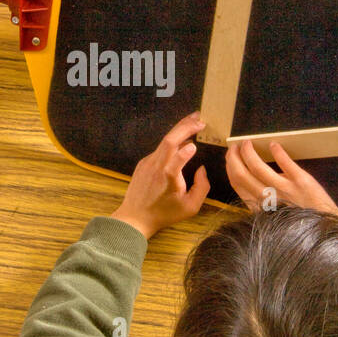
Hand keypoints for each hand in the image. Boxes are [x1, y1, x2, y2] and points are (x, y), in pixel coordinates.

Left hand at [109, 113, 210, 238]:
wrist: (135, 217)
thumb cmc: (164, 213)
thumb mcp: (190, 207)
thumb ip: (202, 187)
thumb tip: (202, 169)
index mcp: (168, 178)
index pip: (176, 159)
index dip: (185, 151)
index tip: (194, 146)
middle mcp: (156, 167)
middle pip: (169, 140)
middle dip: (185, 126)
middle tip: (200, 119)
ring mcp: (148, 163)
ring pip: (164, 141)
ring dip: (179, 129)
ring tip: (193, 121)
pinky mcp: (144, 162)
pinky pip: (160, 149)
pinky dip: (172, 141)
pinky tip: (181, 139)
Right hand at [225, 138, 337, 242]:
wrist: (324, 224)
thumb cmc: (297, 218)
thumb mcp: (272, 212)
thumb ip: (261, 197)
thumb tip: (250, 175)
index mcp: (259, 206)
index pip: (238, 184)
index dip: (230, 167)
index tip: (230, 156)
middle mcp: (268, 198)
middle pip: (242, 175)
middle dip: (235, 158)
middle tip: (235, 146)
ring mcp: (284, 190)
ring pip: (258, 167)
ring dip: (249, 152)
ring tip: (248, 143)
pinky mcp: (300, 181)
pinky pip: (285, 162)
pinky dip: (277, 152)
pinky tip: (273, 145)